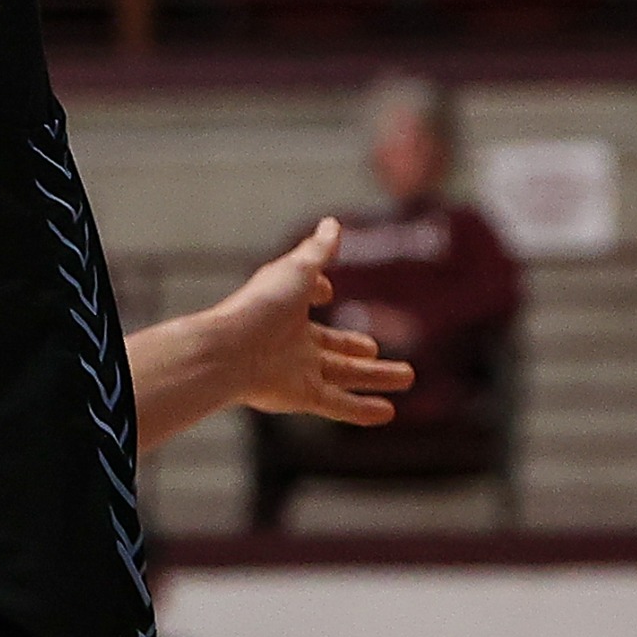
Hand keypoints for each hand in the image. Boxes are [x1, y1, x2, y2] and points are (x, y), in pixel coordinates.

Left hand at [217, 221, 414, 423]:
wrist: (229, 352)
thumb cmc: (260, 306)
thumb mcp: (296, 270)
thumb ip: (318, 251)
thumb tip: (333, 223)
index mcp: (286, 307)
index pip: (305, 299)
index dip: (316, 291)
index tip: (326, 291)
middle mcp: (291, 341)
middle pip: (333, 347)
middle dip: (357, 349)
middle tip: (376, 348)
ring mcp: (297, 370)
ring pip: (345, 376)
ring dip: (376, 377)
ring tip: (408, 376)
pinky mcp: (302, 396)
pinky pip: (339, 405)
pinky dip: (363, 410)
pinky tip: (388, 413)